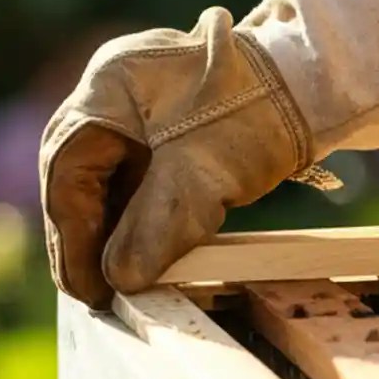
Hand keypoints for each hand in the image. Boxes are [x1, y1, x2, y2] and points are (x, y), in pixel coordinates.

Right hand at [39, 7, 335, 307]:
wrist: (311, 83)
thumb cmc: (260, 115)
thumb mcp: (202, 178)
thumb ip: (154, 230)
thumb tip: (117, 281)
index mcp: (107, 85)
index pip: (67, 175)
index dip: (73, 242)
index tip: (90, 291)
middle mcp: (107, 89)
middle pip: (75, 176)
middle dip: (85, 240)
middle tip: (97, 295)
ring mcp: (128, 103)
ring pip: (98, 178)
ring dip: (106, 231)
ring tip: (114, 284)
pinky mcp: (151, 122)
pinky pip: (125, 174)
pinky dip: (129, 214)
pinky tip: (136, 252)